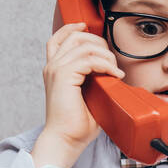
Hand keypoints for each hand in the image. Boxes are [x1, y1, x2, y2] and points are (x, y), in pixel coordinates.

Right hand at [33, 21, 124, 166]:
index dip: (73, 28)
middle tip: (112, 60)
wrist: (65, 139)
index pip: (59, 38)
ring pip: (84, 45)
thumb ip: (95, 80)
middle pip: (75, 36)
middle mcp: (52, 67)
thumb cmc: (76, 124)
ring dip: (105, 55)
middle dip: (98, 42)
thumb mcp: (88, 95)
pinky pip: (89, 59)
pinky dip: (105, 64)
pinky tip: (114, 75)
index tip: (89, 28)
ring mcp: (56, 70)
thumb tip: (115, 72)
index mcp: (54, 70)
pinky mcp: (63, 76)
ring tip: (114, 70)